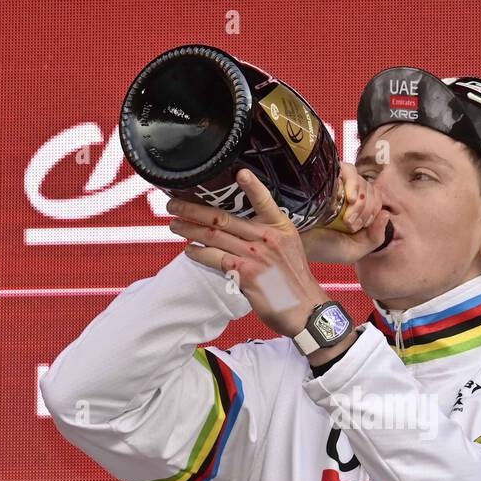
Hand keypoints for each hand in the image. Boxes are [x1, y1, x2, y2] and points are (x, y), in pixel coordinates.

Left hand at [166, 169, 327, 337]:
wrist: (305, 308)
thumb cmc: (294, 280)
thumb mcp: (289, 247)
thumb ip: (266, 234)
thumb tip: (238, 229)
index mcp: (279, 227)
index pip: (264, 201)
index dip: (252, 186)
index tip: (240, 173)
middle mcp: (267, 237)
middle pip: (223, 218)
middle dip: (193, 210)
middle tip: (174, 205)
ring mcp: (255, 254)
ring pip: (214, 236)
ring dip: (190, 230)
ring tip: (175, 225)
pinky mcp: (245, 273)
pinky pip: (215, 258)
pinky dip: (199, 254)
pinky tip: (189, 251)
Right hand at [300, 161, 391, 264]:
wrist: (296, 242)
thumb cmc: (322, 248)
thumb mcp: (354, 251)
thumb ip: (375, 238)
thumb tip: (386, 214)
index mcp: (356, 209)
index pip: (377, 199)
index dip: (374, 212)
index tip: (358, 228)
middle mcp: (347, 194)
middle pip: (372, 190)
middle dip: (367, 211)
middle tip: (351, 226)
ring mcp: (337, 184)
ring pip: (364, 181)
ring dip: (361, 203)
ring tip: (347, 219)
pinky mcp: (326, 175)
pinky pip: (349, 170)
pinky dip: (354, 185)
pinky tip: (348, 200)